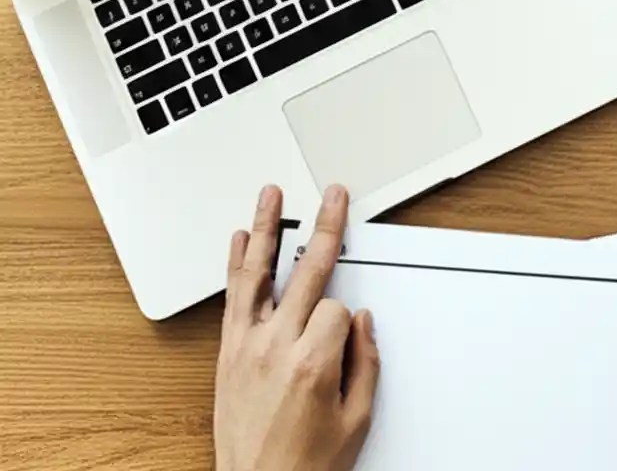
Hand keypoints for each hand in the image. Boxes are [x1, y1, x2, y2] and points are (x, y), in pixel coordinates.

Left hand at [215, 185, 379, 470]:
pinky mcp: (228, 352)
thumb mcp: (357, 419)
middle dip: (325, 228)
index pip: (340, 308)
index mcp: (313, 363)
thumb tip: (363, 324)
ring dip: (266, 229)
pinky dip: (235, 265)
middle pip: (306, 272)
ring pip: (259, 273)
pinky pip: (233, 297)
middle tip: (333, 197)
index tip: (348, 340)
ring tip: (270, 196)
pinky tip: (238, 240)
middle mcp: (275, 347)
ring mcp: (246, 346)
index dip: (350, 320)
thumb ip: (365, 364)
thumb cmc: (305, 463)